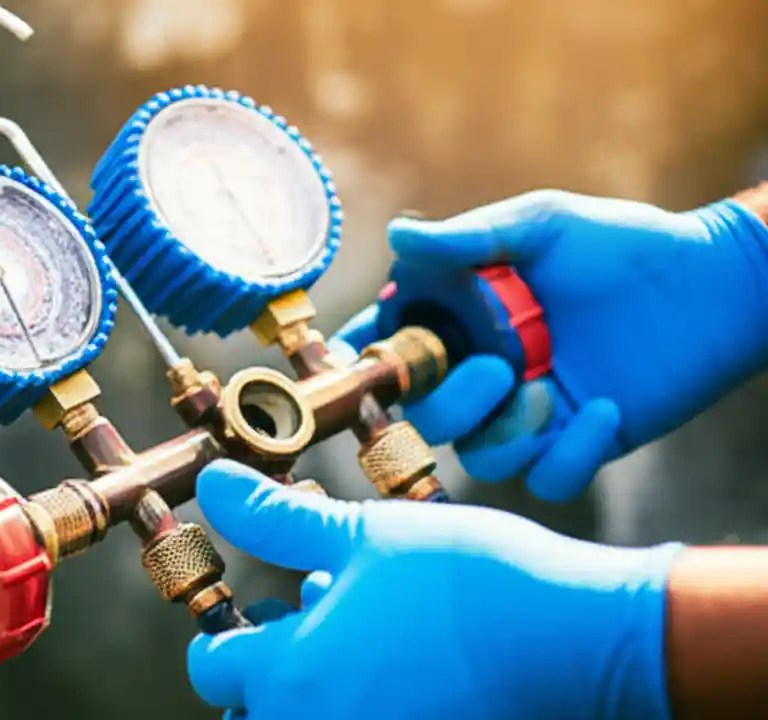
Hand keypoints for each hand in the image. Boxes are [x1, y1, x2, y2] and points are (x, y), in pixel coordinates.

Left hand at [187, 460, 682, 718]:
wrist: (579, 639)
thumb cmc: (469, 580)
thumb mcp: (362, 534)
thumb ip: (276, 519)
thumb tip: (211, 485)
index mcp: (292, 675)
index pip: (214, 671)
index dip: (223, 639)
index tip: (253, 620)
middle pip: (251, 719)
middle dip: (263, 683)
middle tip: (302, 637)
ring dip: (307, 699)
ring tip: (349, 655)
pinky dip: (357, 710)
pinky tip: (394, 675)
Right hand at [337, 190, 767, 499]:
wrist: (709, 282)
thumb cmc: (619, 244)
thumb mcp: (540, 225)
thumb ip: (468, 240)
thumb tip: (396, 236)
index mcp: (462, 322)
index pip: (391, 349)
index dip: (360, 363)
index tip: (347, 364)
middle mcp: (484, 373)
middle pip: (424, 418)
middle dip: (446, 403)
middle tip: (496, 367)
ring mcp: (528, 414)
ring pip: (479, 460)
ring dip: (506, 432)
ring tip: (552, 390)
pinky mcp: (576, 443)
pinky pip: (546, 480)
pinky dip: (569, 454)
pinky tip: (603, 409)